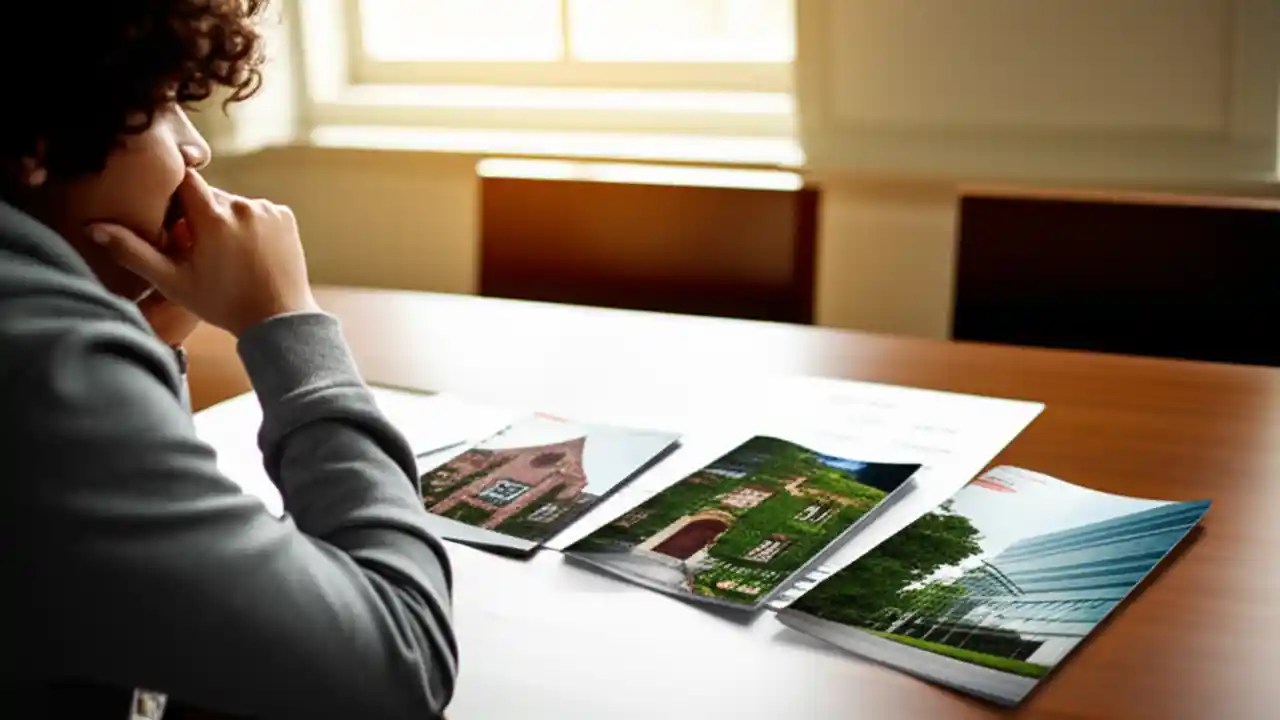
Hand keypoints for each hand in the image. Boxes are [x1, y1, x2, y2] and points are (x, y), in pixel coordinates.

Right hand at [87, 169, 319, 336]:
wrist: (278, 320)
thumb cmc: (222, 304)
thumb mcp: (172, 281)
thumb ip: (133, 251)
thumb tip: (94, 228)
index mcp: (214, 217)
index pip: (184, 180)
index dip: (175, 196)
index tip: (173, 218)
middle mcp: (243, 206)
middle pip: (209, 195)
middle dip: (199, 215)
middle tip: (197, 248)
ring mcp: (268, 210)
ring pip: (234, 204)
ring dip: (225, 221)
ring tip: (226, 255)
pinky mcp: (286, 216)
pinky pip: (259, 211)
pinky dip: (251, 225)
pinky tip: (249, 253)